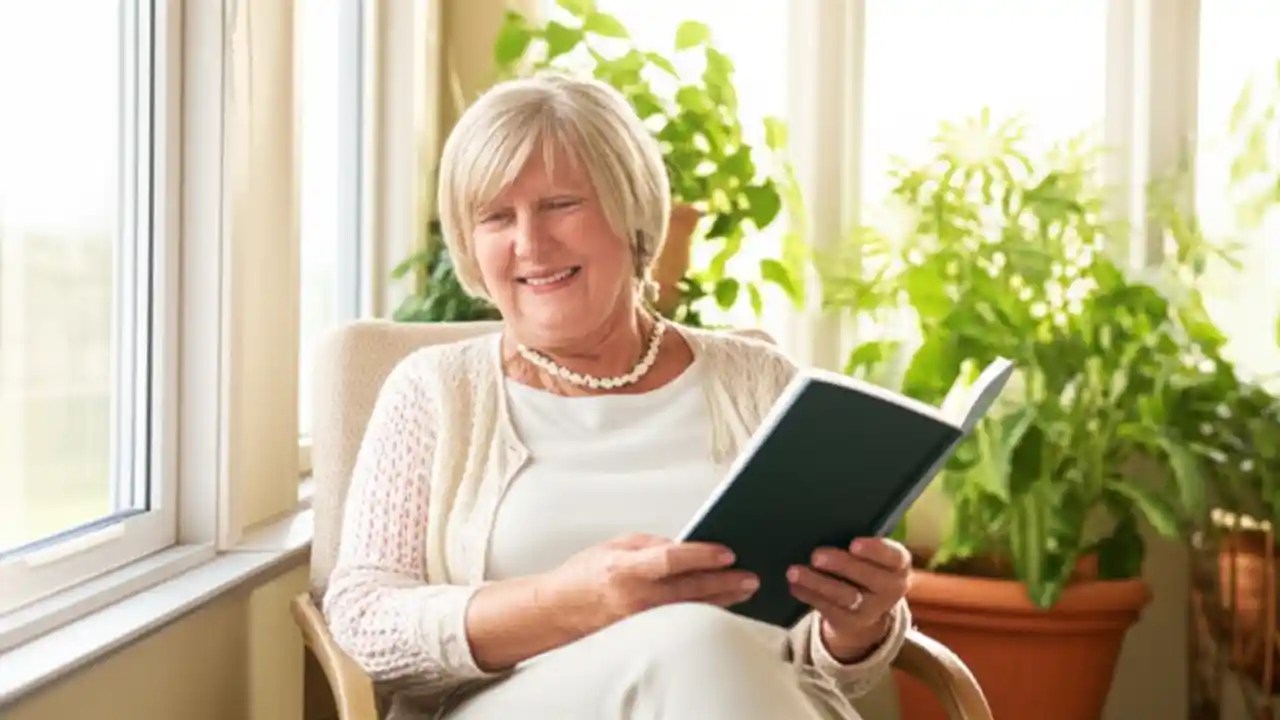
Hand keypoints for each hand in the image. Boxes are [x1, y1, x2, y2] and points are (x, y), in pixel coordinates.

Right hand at [542, 533, 759, 635]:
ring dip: (721, 599)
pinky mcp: (644, 632)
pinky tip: (721, 604)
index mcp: (625, 568)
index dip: (701, 556)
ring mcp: (640, 619)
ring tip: (744, 589)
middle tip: (749, 576)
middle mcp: (634, 596)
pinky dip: (703, 610)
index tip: (727, 552)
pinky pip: (681, 620)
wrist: (560, 609)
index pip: (670, 561)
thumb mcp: (616, 544)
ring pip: (690, 609)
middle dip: (723, 582)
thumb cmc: (586, 574)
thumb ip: (652, 544)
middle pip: (689, 590)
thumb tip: (686, 545)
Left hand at [787, 538, 910, 662]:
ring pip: (845, 596)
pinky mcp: (850, 622)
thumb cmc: (865, 564)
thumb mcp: (871, 554)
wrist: (868, 606)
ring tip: (795, 571)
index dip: (875, 550)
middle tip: (816, 555)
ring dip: (818, 583)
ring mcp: (871, 609)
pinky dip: (809, 596)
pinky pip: (828, 609)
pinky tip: (794, 585)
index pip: (894, 556)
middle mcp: (890, 589)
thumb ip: (858, 543)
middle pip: (868, 577)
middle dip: (841, 565)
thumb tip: (826, 526)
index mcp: (898, 565)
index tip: (854, 544)